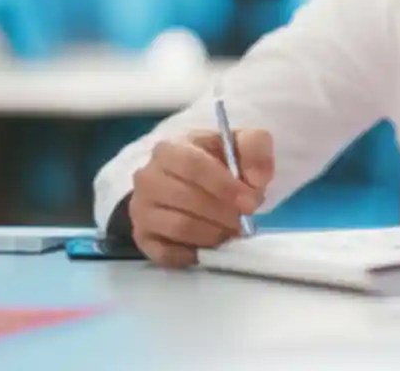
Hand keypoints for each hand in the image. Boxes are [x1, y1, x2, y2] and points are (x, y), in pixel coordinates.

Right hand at [130, 129, 273, 267]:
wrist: (186, 181)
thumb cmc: (214, 162)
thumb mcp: (239, 145)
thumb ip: (255, 148)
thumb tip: (257, 178)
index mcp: (170, 149)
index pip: (193, 165)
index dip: (225, 186)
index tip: (251, 203)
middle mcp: (148, 179)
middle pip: (187, 199)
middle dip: (224, 214)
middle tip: (245, 221)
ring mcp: (141, 210)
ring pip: (179, 228)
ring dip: (213, 234)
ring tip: (231, 232)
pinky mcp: (143, 239)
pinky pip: (167, 254)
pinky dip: (193, 254)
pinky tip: (210, 247)